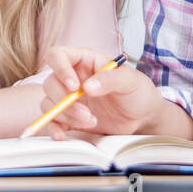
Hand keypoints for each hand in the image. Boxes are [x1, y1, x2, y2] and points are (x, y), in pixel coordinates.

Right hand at [38, 47, 160, 138]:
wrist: (143, 118)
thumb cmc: (138, 91)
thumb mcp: (130, 80)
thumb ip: (110, 79)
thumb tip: (87, 86)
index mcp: (84, 60)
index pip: (58, 55)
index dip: (60, 69)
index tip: (74, 87)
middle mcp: (72, 77)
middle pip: (51, 83)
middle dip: (65, 101)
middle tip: (86, 113)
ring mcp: (69, 98)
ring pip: (49, 103)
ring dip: (65, 115)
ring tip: (91, 122)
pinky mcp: (69, 117)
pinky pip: (52, 121)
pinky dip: (53, 128)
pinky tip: (62, 135)